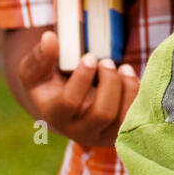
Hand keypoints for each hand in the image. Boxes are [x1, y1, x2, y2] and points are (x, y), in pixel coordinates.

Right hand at [18, 30, 139, 146]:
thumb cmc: (47, 83)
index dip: (82, 78)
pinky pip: (136, 119)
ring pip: (123, 120)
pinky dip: (137, 96)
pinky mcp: (118, 134)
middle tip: (107, 61)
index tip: (90, 57)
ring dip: (128, 89)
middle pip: (102, 114)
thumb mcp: (35, 69)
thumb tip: (49, 38)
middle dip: (109, 83)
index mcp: (54, 116)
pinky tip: (130, 77)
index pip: (69, 102)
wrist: (61, 104)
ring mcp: (101, 136)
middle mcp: (78, 132)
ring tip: (124, 68)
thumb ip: (40, 56)